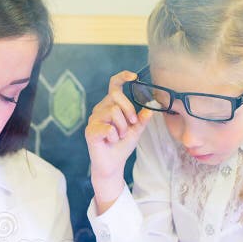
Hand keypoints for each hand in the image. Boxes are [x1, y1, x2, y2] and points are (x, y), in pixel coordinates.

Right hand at [85, 70, 153, 211]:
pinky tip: (110, 141)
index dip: (122, 77)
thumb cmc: (122, 145)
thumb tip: (152, 107)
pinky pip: (108, 128)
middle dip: (129, 112)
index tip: (134, 77)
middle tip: (130, 126)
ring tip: (118, 136)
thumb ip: (143, 118)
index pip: (114, 85)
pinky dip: (114, 136)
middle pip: (117, 98)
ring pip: (114, 112)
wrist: (113, 164)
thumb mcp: (136, 130)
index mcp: (110, 105)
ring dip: (122, 127)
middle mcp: (100, 109)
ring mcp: (93, 120)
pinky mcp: (90, 131)